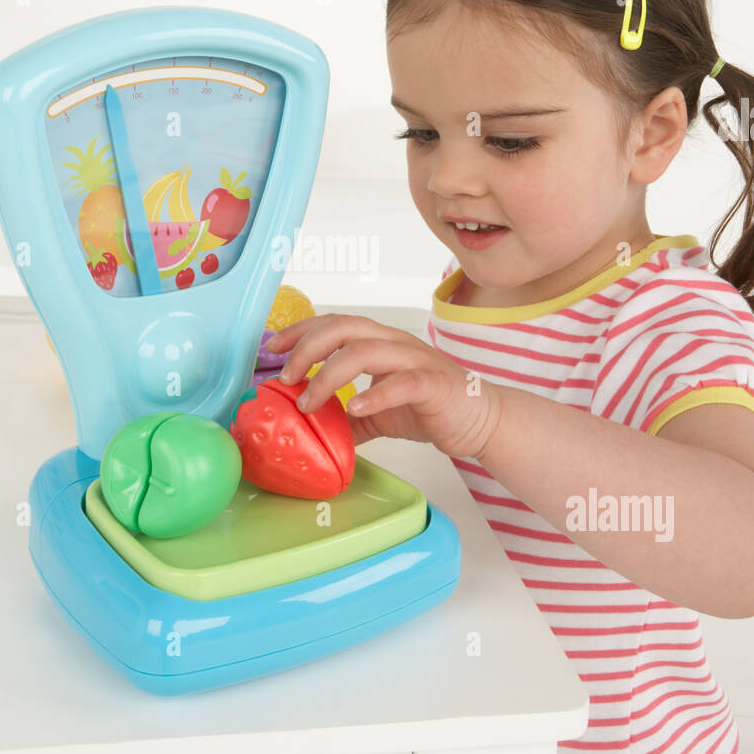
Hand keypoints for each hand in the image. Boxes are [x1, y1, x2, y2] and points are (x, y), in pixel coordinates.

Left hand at [263, 313, 501, 460]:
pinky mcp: (434, 385)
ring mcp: (416, 361)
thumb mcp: (378, 414)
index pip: (334, 323)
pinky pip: (402, 382)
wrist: (482, 421)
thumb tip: (310, 429)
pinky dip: (375, 394)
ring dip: (329, 375)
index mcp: (380, 343)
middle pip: (344, 328)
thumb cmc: (431, 409)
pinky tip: (355, 409)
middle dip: (307, 348)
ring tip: (308, 403)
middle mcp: (395, 343)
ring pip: (365, 350)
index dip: (300, 331)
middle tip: (285, 378)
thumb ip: (347, 416)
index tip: (271, 347)